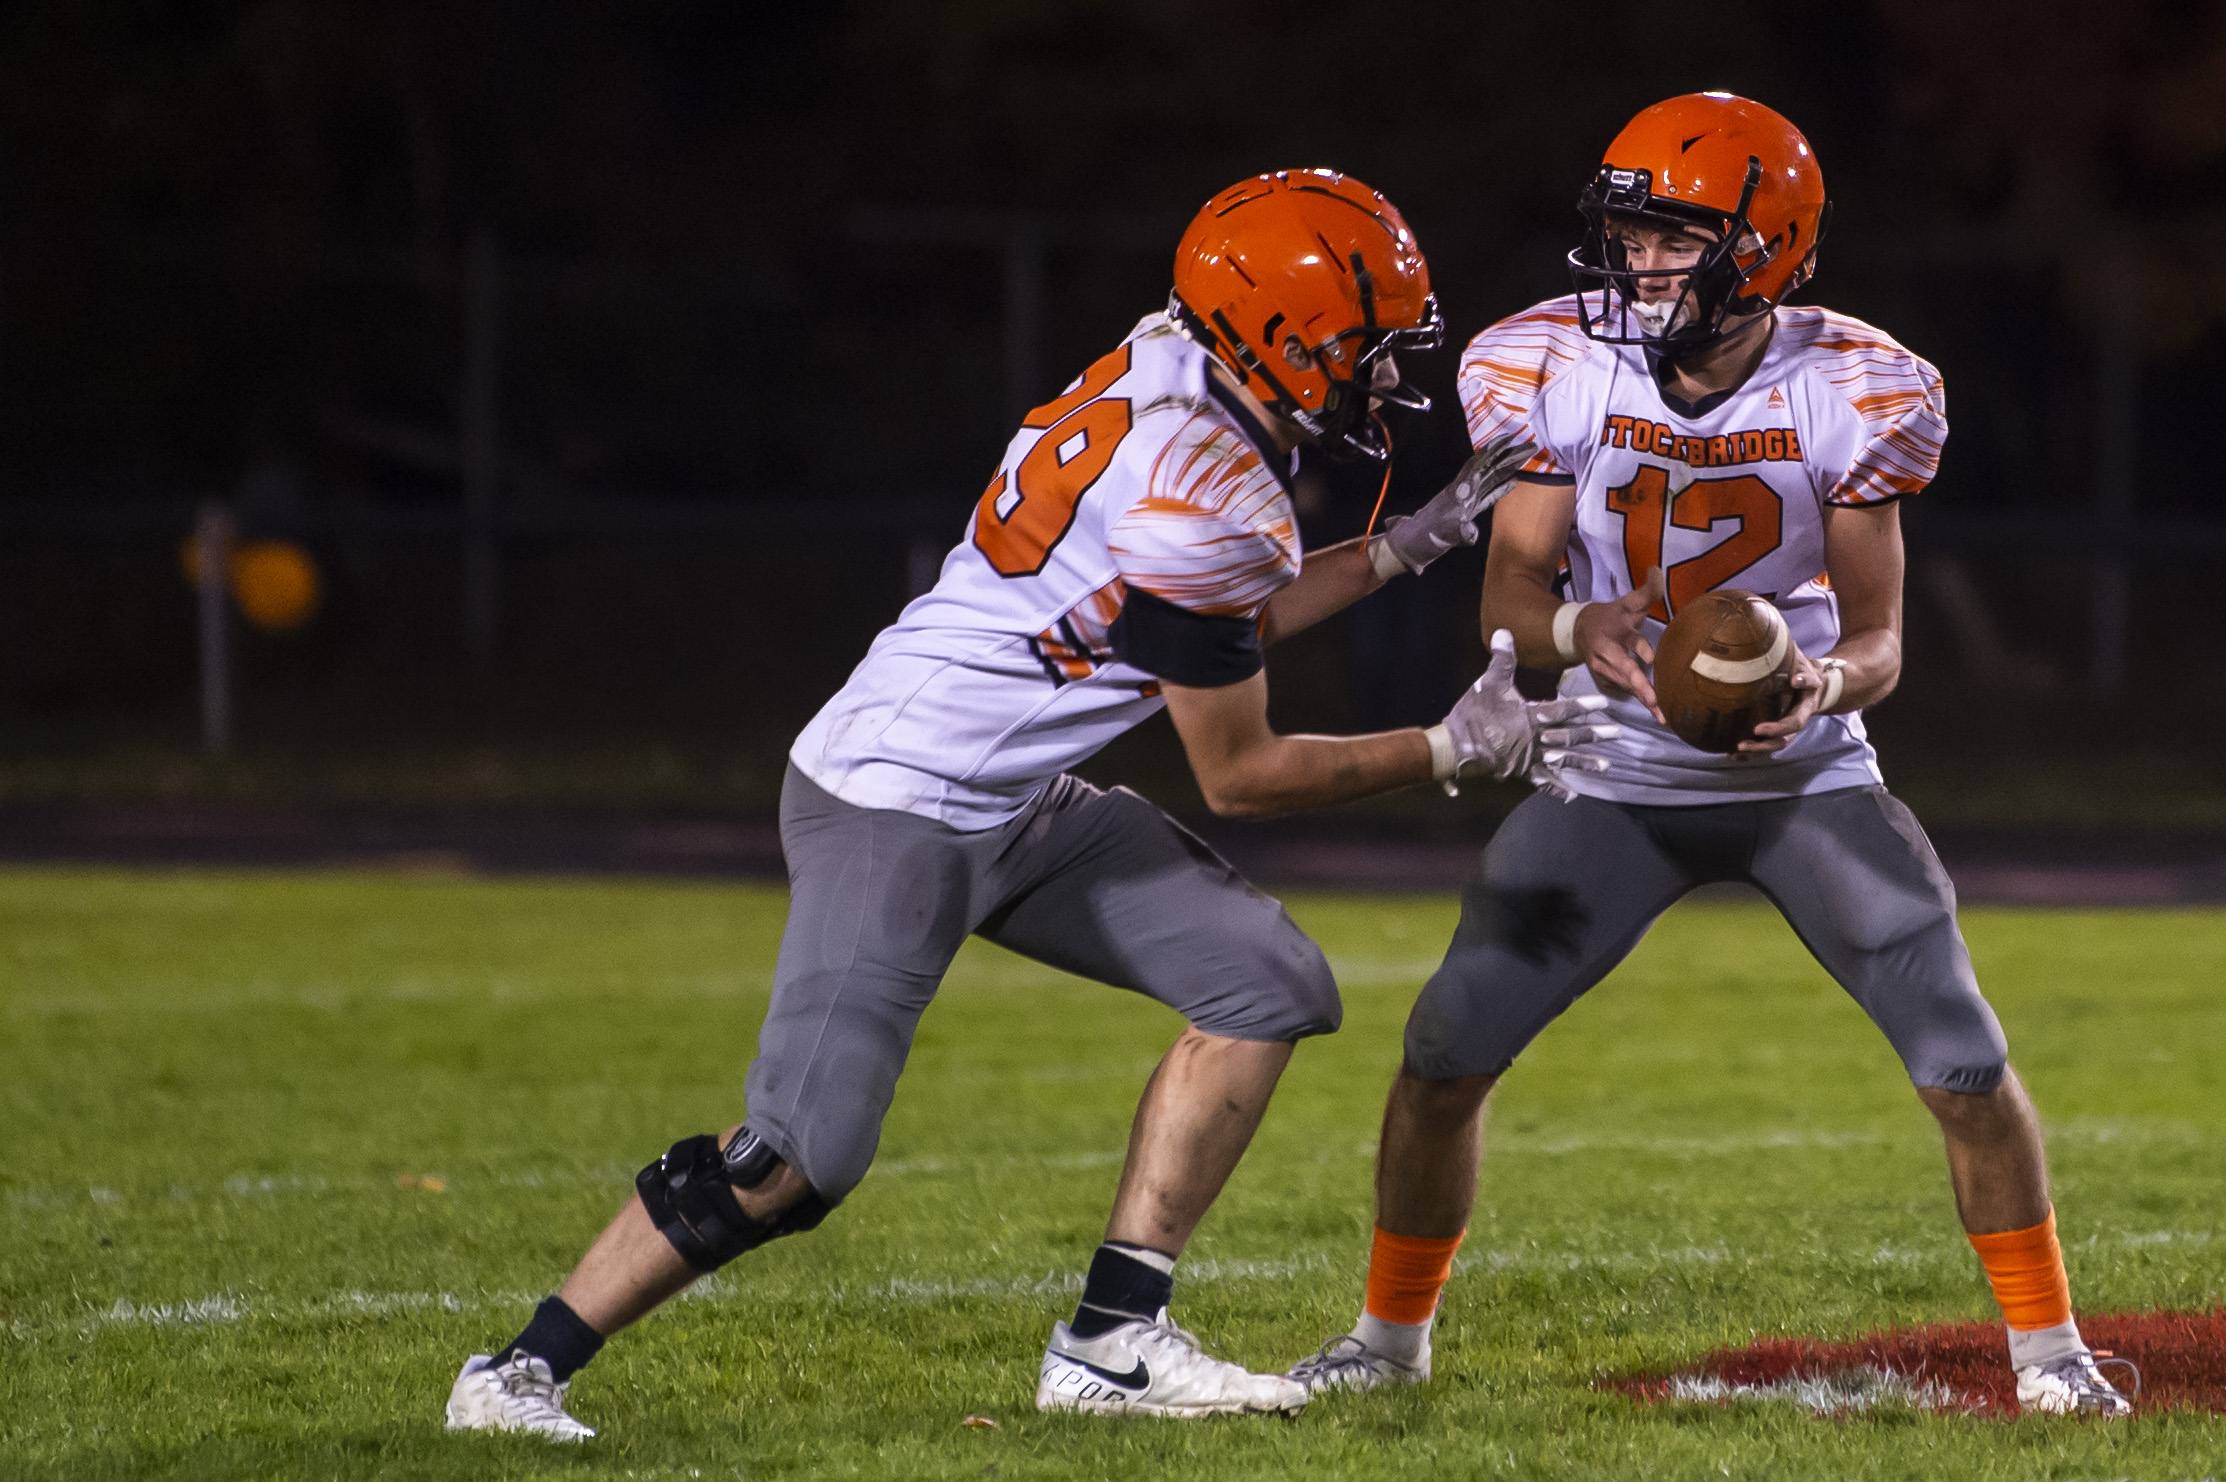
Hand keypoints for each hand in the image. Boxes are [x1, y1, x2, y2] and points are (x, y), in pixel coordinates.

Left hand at [1378, 434, 1537, 574]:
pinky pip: (1487, 495)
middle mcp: (1462, 493)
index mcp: (1457, 494)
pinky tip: (1511, 483)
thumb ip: (1457, 534)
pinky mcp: (1465, 511)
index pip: (1478, 467)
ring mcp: (1464, 501)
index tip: (1509, 440)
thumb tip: (1471, 531)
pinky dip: (1500, 487)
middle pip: (1488, 469)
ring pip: (1489, 480)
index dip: (1493, 453)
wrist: (1408, 547)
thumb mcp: (1439, 537)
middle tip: (1528, 447)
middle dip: (1507, 457)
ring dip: (1506, 469)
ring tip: (1524, 458)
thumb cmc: (1421, 541)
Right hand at [1437, 630, 1619, 797]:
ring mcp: (1529, 757)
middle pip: (1569, 736)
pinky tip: (1572, 795)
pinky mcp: (1520, 772)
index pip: (1563, 709)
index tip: (1604, 704)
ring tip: (1606, 766)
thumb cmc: (1472, 713)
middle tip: (1617, 734)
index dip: (1584, 706)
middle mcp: (1535, 738)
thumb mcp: (1488, 683)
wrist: (1456, 746)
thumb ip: (1501, 660)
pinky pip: (1541, 782)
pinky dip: (1556, 789)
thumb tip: (1504, 632)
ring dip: (1584, 762)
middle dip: (1594, 735)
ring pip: (1562, 760)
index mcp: (1530, 716)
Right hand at [1573, 566, 1665, 722]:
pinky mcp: (1606, 681)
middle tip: (1657, 706)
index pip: (1630, 644)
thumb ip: (1645, 591)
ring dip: (1643, 700)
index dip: (1641, 650)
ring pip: (1626, 687)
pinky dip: (1640, 701)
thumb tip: (1658, 571)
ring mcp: (1605, 672)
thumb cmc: (1608, 617)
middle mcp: (1607, 658)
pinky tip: (1657, 712)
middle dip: (1641, 690)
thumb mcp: (1625, 604)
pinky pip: (1625, 692)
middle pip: (1626, 675)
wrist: (1575, 632)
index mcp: (1613, 638)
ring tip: (1662, 717)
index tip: (1651, 658)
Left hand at [1738, 645, 1824, 756]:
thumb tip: (1764, 622)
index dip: (1805, 684)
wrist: (1810, 686)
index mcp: (1808, 694)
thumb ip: (1787, 649)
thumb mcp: (1799, 658)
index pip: (1811, 688)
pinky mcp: (1774, 731)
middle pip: (1792, 729)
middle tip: (1757, 730)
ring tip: (1738, 747)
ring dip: (1759, 747)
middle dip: (1775, 732)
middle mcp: (1800, 713)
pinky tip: (1730, 754)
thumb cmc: (1800, 669)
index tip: (1795, 681)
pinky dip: (1749, 752)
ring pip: (1778, 742)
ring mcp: (1787, 725)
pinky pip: (1764, 744)